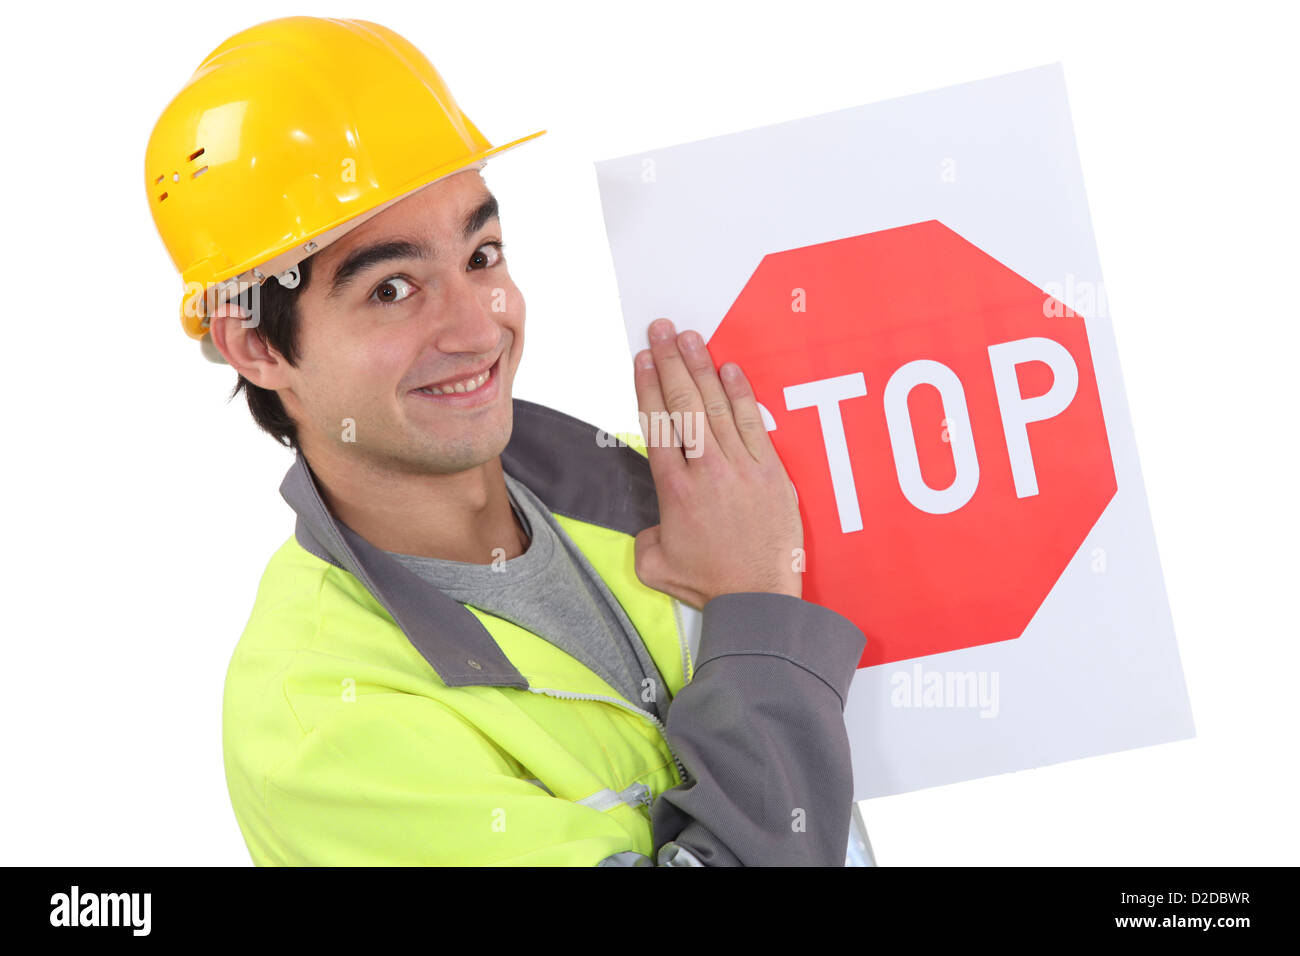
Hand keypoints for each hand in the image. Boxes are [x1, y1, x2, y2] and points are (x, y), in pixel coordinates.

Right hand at [631, 317, 803, 608]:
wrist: (758, 599)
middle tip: (660, 329)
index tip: (640, 358)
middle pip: (683, 404)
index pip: (656, 424)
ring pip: (716, 406)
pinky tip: (729, 369)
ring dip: (701, 368)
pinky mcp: (770, 473)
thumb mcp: (655, 564)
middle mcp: (705, 471)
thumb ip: (645, 536)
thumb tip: (652, 524)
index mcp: (673, 490)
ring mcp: (740, 468)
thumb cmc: (709, 584)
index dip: (647, 386)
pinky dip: (741, 394)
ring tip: (689, 337)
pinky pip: (752, 423)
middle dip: (669, 362)